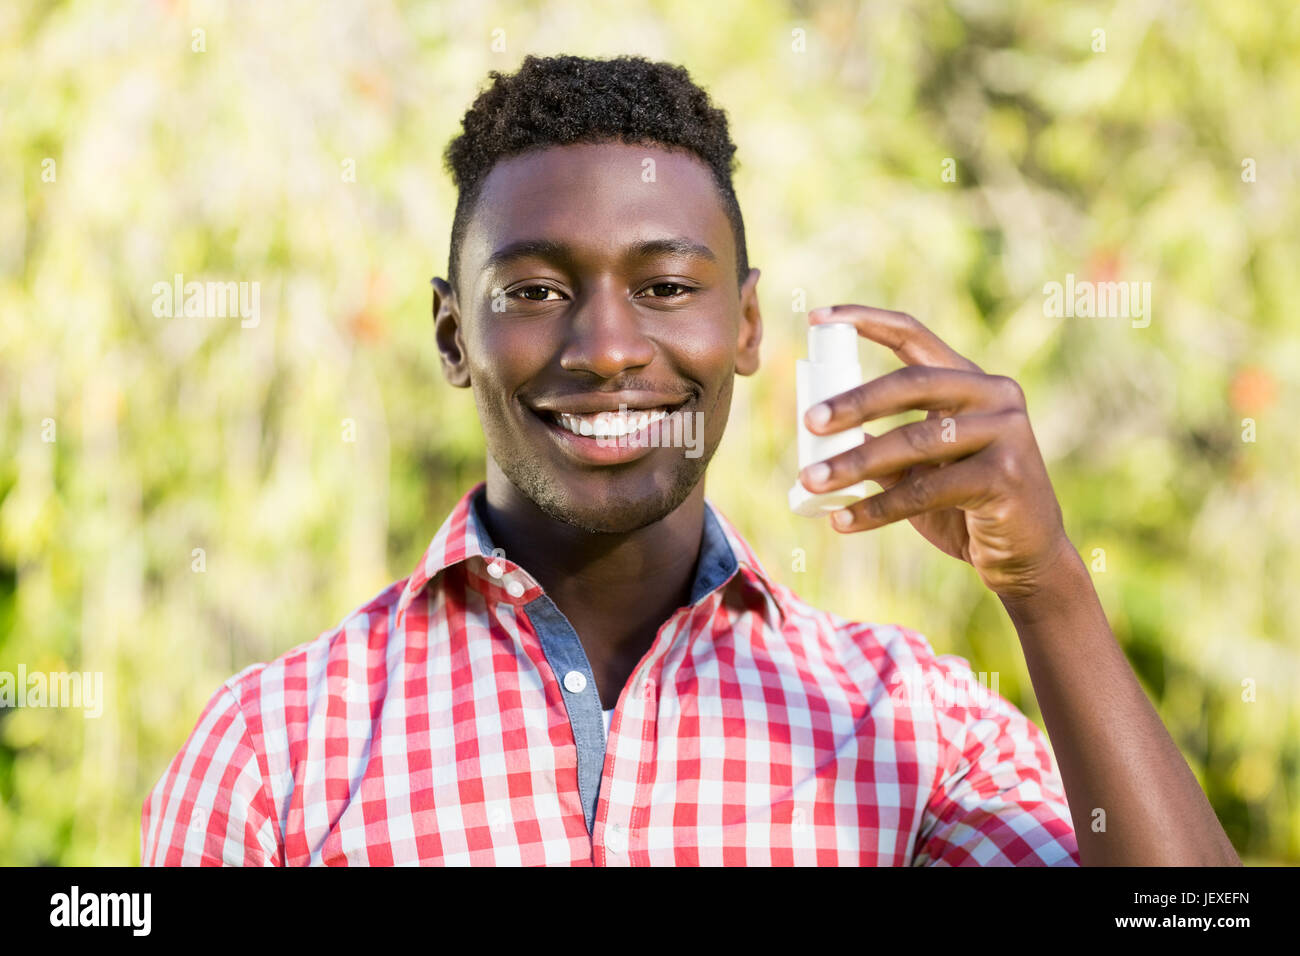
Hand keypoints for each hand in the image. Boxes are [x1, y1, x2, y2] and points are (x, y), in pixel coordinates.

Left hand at [797, 304, 1073, 599]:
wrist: (1025, 557)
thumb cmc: (963, 508)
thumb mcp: (917, 471)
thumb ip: (879, 447)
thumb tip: (820, 434)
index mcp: (970, 382)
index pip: (914, 336)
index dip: (865, 320)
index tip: (816, 317)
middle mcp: (994, 395)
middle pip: (912, 383)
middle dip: (855, 402)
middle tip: (809, 421)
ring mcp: (1007, 433)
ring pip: (916, 441)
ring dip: (855, 463)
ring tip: (811, 480)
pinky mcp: (1006, 476)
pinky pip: (927, 490)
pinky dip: (879, 508)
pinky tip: (844, 522)